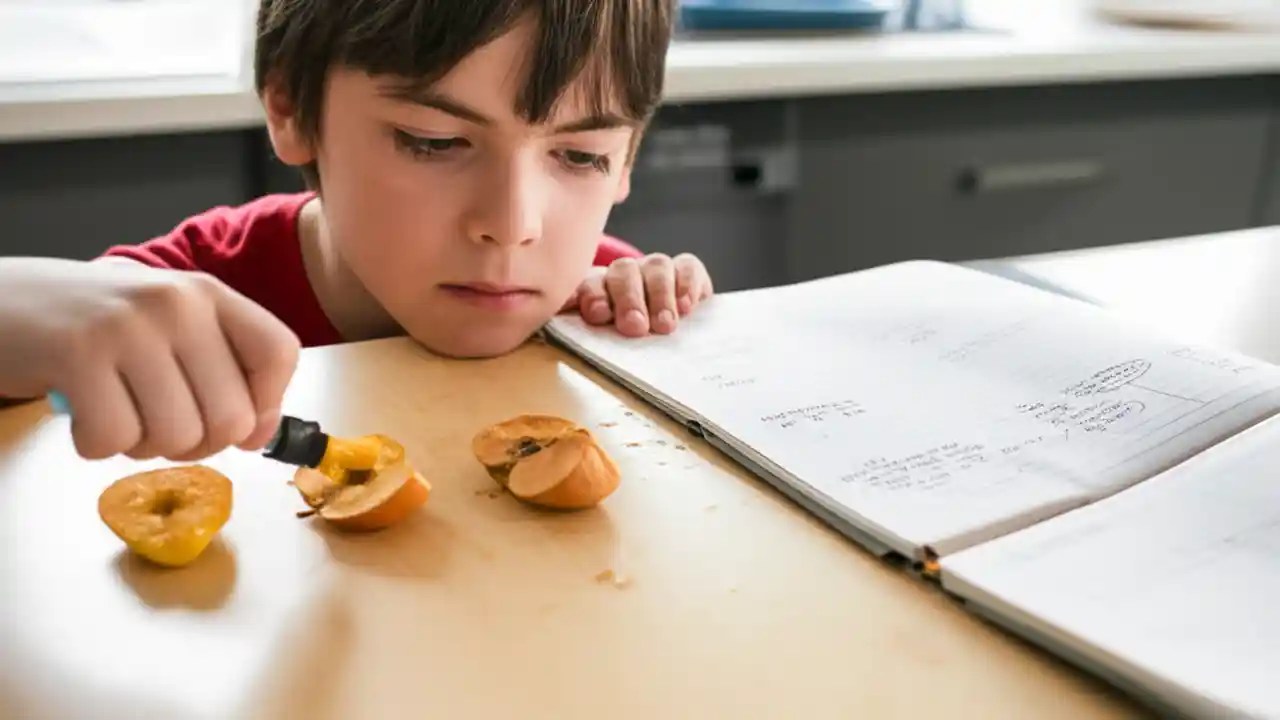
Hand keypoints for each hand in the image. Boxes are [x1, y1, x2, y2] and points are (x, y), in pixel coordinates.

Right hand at [0, 257, 300, 460]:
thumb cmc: (92, 327)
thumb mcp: (166, 327)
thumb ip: (220, 368)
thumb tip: (261, 433)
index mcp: (207, 294)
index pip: (279, 352)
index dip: (268, 407)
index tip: (242, 429)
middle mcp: (176, 303)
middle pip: (231, 416)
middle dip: (196, 444)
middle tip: (155, 424)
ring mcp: (128, 327)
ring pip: (177, 436)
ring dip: (143, 446)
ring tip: (115, 411)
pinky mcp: (77, 355)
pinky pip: (115, 440)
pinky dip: (96, 445)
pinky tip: (81, 414)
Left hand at [564, 253, 713, 336]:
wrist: (668, 340)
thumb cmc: (625, 343)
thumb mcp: (602, 342)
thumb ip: (585, 338)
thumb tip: (553, 330)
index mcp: (595, 290)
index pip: (588, 285)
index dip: (593, 297)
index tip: (598, 315)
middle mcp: (624, 275)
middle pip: (623, 273)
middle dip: (629, 299)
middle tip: (635, 327)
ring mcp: (655, 270)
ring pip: (656, 266)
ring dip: (659, 295)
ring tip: (665, 325)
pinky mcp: (686, 272)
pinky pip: (687, 266)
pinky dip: (687, 283)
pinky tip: (687, 306)